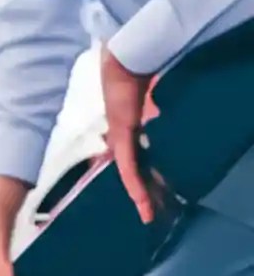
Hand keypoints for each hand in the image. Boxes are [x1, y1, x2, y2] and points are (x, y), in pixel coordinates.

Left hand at [100, 45, 160, 223]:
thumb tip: (155, 114)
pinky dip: (134, 183)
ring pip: (129, 174)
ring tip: (147, 214)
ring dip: (140, 194)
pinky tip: (139, 200)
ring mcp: (120, 137)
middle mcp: (120, 137)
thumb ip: (150, 112)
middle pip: (133, 171)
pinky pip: (128, 166)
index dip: (141, 178)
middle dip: (143, 192)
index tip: (148, 195)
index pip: (134, 160)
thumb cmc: (137, 76)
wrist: (126, 61)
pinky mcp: (122, 135)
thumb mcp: (146, 100)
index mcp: (126, 129)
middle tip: (149, 214)